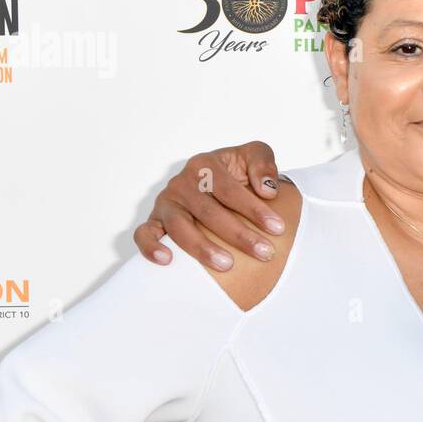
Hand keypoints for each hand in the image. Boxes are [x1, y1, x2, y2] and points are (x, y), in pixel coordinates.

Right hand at [133, 141, 282, 270]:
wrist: (215, 182)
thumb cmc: (236, 172)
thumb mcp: (253, 156)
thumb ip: (263, 163)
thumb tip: (267, 190)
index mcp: (205, 164)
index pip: (230, 190)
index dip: (254, 209)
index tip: (278, 228)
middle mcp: (182, 183)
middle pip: (209, 212)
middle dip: (239, 235)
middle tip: (265, 253)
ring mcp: (166, 202)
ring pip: (179, 227)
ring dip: (202, 248)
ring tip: (227, 265)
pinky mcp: (154, 220)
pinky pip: (144, 234)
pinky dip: (151, 247)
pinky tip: (167, 260)